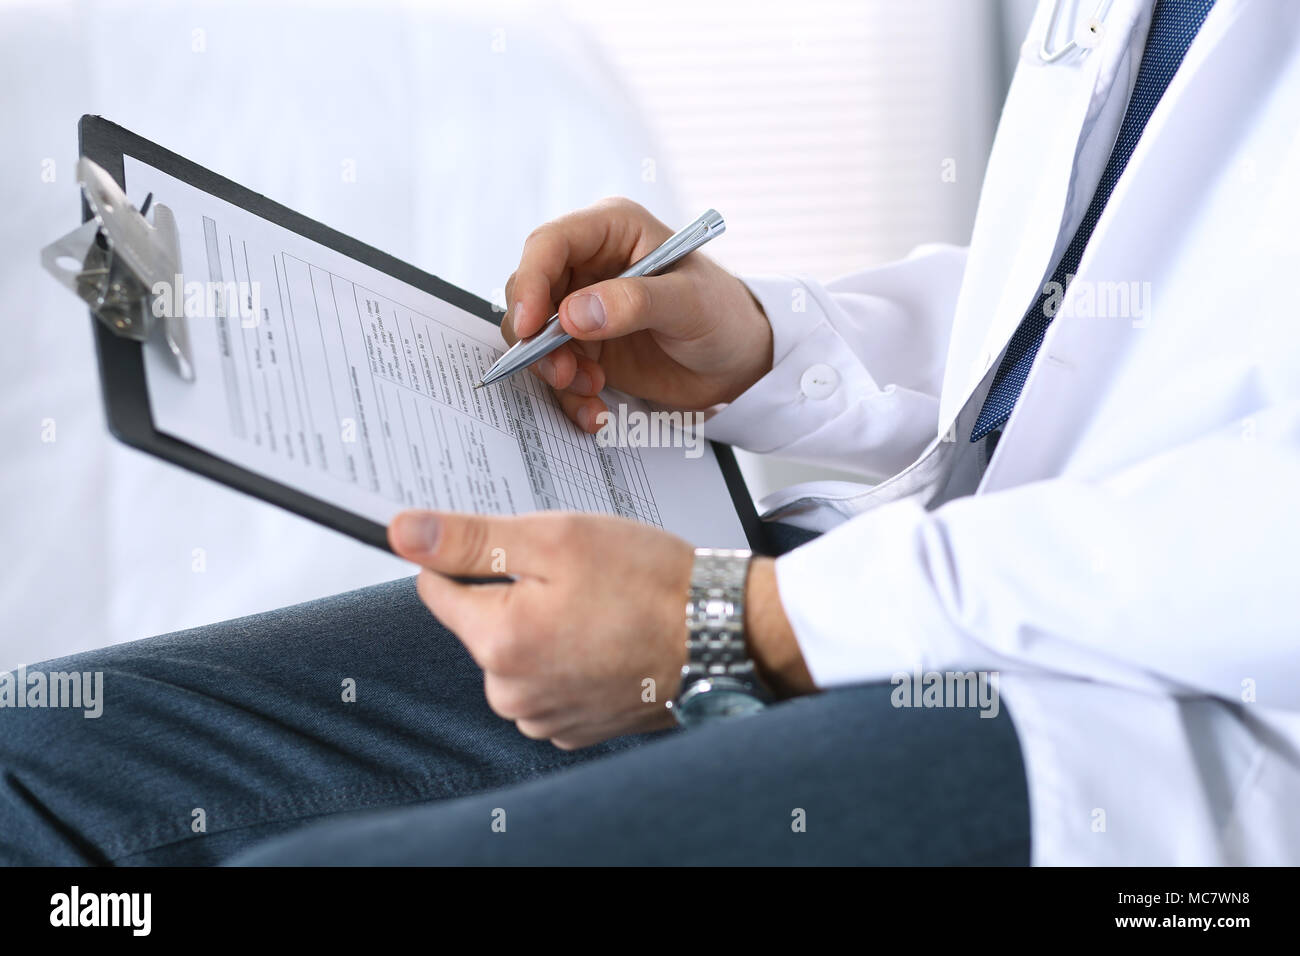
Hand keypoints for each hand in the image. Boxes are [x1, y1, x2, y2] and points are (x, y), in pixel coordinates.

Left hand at [388, 510, 815, 748]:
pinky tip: (606, 638)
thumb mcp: (557, 537)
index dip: (473, 555)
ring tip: (598, 607)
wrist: (722, 634)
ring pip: (515, 651)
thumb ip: (473, 538)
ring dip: (544, 626)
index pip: (437, 586)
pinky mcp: (573, 728)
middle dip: (514, 592)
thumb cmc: (651, 583)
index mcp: (498, 641)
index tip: (516, 548)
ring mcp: (544, 716)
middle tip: (575, 576)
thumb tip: (404, 532)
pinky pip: (547, 681)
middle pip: (479, 621)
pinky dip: (568, 657)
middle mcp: (511, 691)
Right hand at [503, 198, 773, 431]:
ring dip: (554, 370)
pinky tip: (595, 410)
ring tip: (591, 388)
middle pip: (532, 291)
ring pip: (536, 336)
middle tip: (561, 372)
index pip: (550, 244)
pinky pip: (557, 369)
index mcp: (612, 230)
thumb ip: (633, 303)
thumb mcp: (688, 303)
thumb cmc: (724, 315)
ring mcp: (584, 306)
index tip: (529, 326)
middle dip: (537, 337)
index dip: (530, 281)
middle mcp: (589, 264)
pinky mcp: (586, 346)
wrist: (738, 363)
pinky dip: (570, 395)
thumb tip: (573, 314)